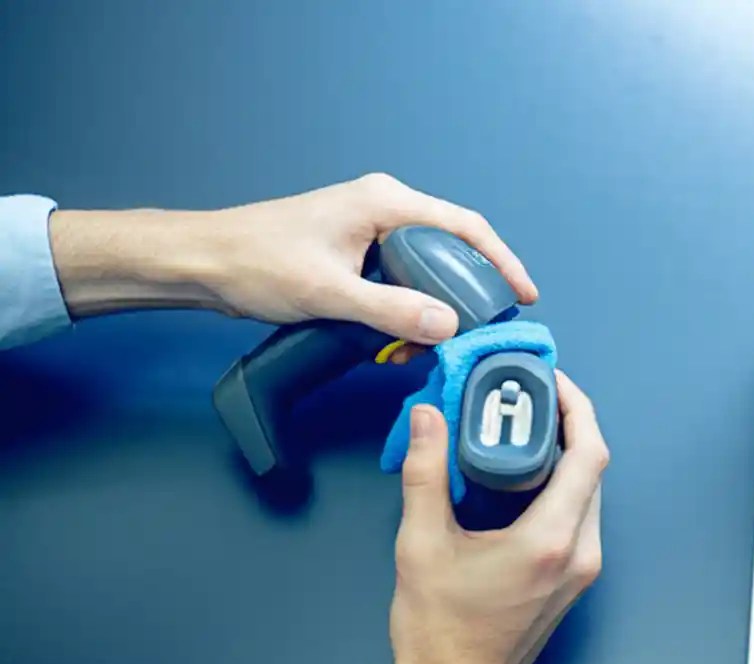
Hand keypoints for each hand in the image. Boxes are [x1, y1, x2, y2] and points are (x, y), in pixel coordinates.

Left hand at [48, 173, 536, 355]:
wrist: (202, 263)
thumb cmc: (258, 264)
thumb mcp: (330, 293)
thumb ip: (392, 311)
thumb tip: (449, 328)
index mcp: (385, 202)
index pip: (463, 226)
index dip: (500, 261)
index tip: (523, 295)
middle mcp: (383, 209)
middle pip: (448, 249)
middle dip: (464, 294)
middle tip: (477, 331)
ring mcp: (368, 231)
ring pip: (423, 269)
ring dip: (430, 309)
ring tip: (428, 345)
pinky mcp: (354, 254)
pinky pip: (398, 280)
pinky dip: (405, 310)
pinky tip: (398, 339)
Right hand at [382, 371, 608, 663]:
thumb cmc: (440, 633)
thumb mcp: (420, 544)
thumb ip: (424, 473)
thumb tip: (427, 419)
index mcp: (550, 542)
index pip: (589, 455)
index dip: (577, 408)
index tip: (553, 382)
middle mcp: (578, 554)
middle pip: (595, 468)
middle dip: (570, 424)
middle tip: (535, 396)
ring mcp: (580, 569)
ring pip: (590, 491)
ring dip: (568, 454)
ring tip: (529, 426)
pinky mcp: (572, 578)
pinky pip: (581, 514)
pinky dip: (563, 484)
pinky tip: (529, 472)